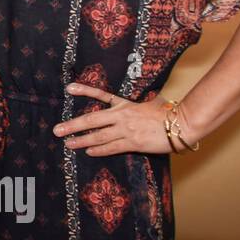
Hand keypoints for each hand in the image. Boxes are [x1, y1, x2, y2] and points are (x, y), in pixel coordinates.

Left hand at [53, 84, 195, 156]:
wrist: (182, 123)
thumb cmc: (167, 113)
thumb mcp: (148, 103)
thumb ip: (135, 106)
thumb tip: (131, 106)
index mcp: (125, 104)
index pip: (101, 95)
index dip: (85, 91)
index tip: (69, 88)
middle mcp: (122, 116)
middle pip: (92, 119)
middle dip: (73, 125)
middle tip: (57, 130)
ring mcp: (126, 130)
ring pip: (99, 136)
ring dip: (81, 140)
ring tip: (68, 143)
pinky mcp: (134, 142)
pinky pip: (112, 147)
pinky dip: (99, 150)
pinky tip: (88, 151)